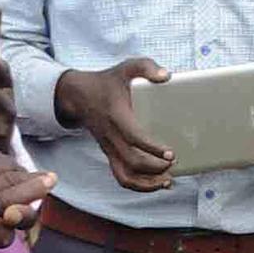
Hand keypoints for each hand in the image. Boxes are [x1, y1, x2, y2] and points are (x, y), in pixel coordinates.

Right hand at [52, 58, 176, 192]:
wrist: (79, 96)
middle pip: (132, 162)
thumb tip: (166, 76)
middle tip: (174, 162)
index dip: (152, 148)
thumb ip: (146, 67)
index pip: (133, 136)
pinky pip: (121, 177)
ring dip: (147, 184)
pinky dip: (138, 185)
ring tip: (168, 181)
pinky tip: (156, 183)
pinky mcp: (109, 154)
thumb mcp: (126, 68)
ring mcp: (109, 148)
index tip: (170, 153)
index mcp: (116, 116)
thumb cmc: (107, 82)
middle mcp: (111, 136)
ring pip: (124, 177)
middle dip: (155, 168)